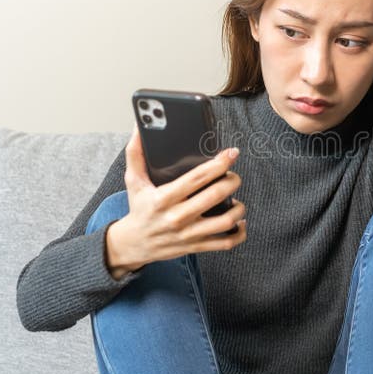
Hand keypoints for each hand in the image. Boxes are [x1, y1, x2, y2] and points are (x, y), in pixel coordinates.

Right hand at [106, 123, 246, 274]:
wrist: (132, 245)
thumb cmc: (138, 209)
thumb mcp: (133, 181)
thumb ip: (136, 153)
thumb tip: (138, 128)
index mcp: (164, 198)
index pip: (197, 178)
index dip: (219, 164)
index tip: (231, 154)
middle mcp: (178, 216)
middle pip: (216, 196)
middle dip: (232, 181)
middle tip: (234, 176)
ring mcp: (188, 234)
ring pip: (225, 221)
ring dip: (239, 208)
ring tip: (236, 198)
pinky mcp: (195, 246)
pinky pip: (225, 243)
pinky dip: (238, 232)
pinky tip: (240, 222)